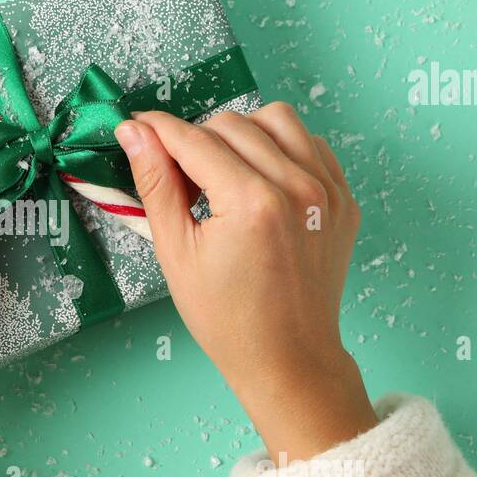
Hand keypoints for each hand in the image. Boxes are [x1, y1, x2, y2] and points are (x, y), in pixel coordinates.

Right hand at [113, 102, 376, 460]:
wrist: (289, 358)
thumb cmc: (227, 319)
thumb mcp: (176, 253)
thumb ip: (155, 184)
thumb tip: (134, 132)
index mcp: (251, 203)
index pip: (193, 140)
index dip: (157, 129)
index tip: (137, 127)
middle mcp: (296, 187)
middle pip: (231, 123)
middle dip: (196, 139)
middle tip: (181, 176)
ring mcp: (326, 191)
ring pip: (276, 118)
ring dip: (242, 133)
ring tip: (223, 173)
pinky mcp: (342, 198)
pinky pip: (309, 143)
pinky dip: (281, 148)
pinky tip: (259, 181)